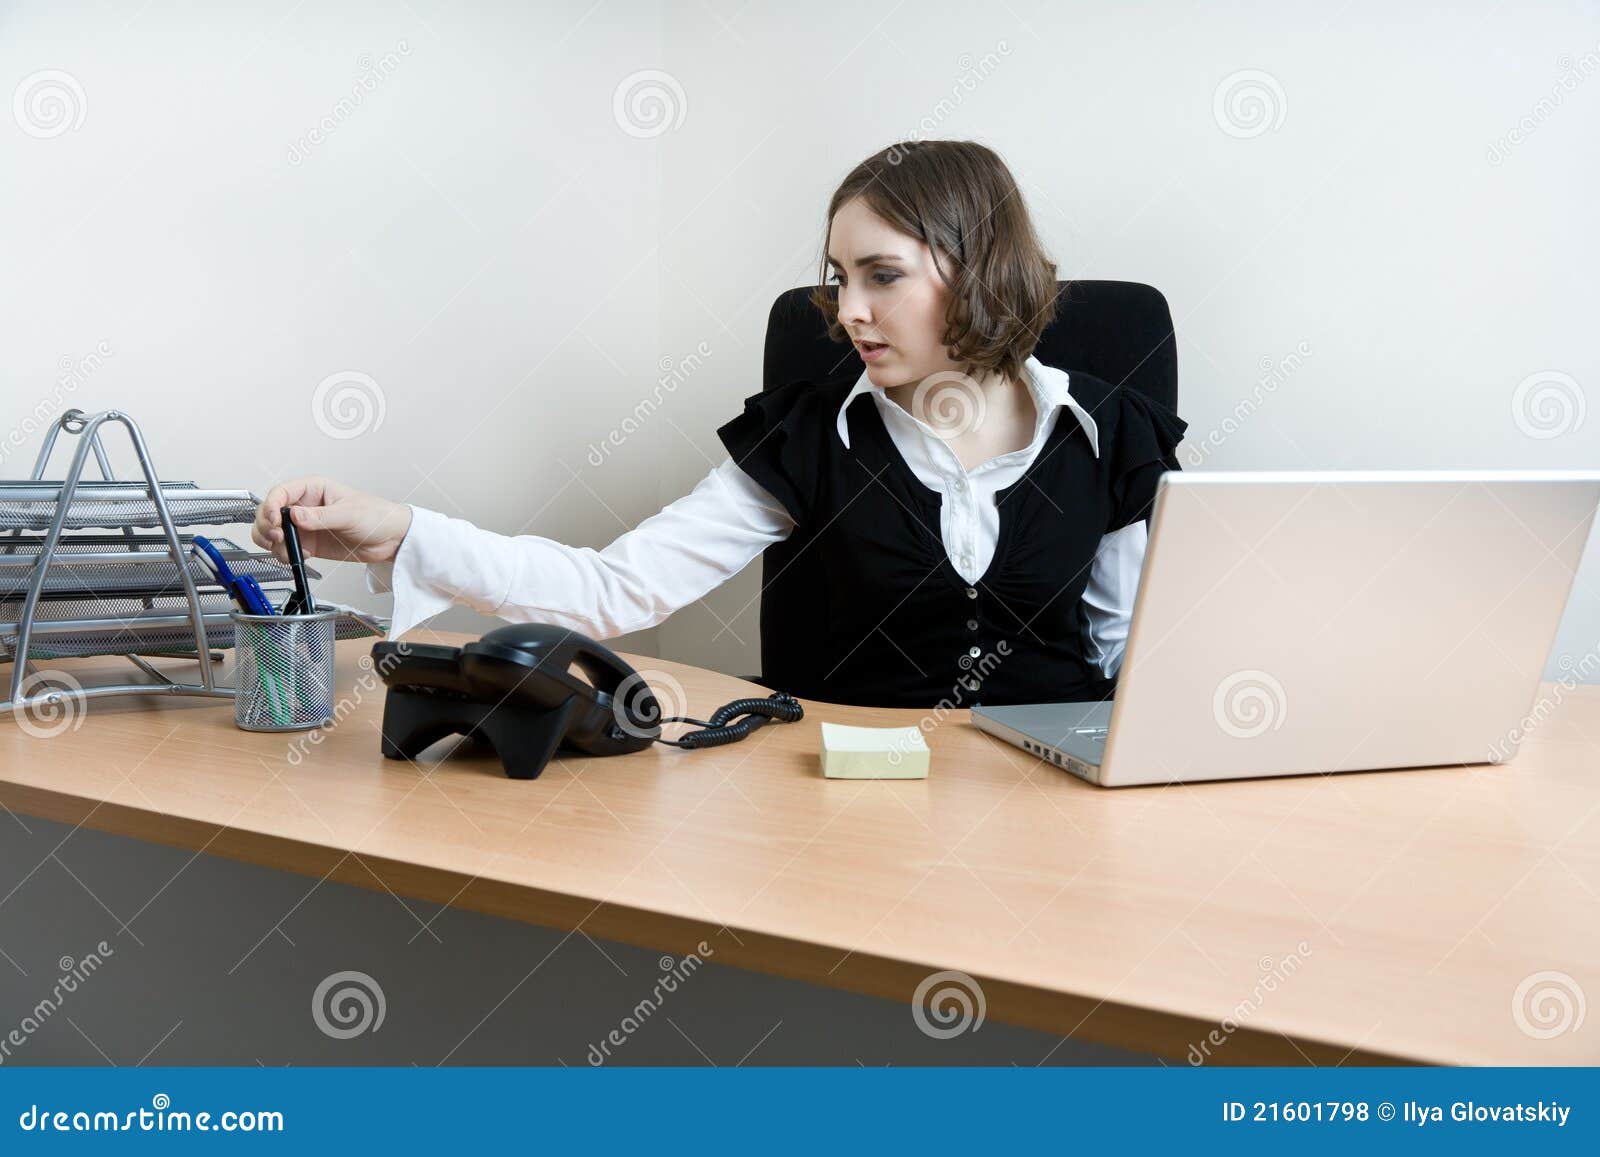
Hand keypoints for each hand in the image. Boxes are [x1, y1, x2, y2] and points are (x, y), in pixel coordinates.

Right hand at [251, 476, 412, 564]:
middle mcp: (304, 506)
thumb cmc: (376, 515)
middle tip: (279, 537)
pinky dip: (286, 554)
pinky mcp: (308, 543)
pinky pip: (285, 549)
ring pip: (271, 533)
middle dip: (267, 526)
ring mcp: (304, 526)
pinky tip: (303, 555)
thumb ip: (321, 516)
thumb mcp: (349, 513)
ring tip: (291, 549)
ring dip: (273, 544)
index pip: (280, 492)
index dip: (271, 506)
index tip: (275, 521)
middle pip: (268, 513)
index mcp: (313, 489)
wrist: (390, 539)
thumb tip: (295, 515)